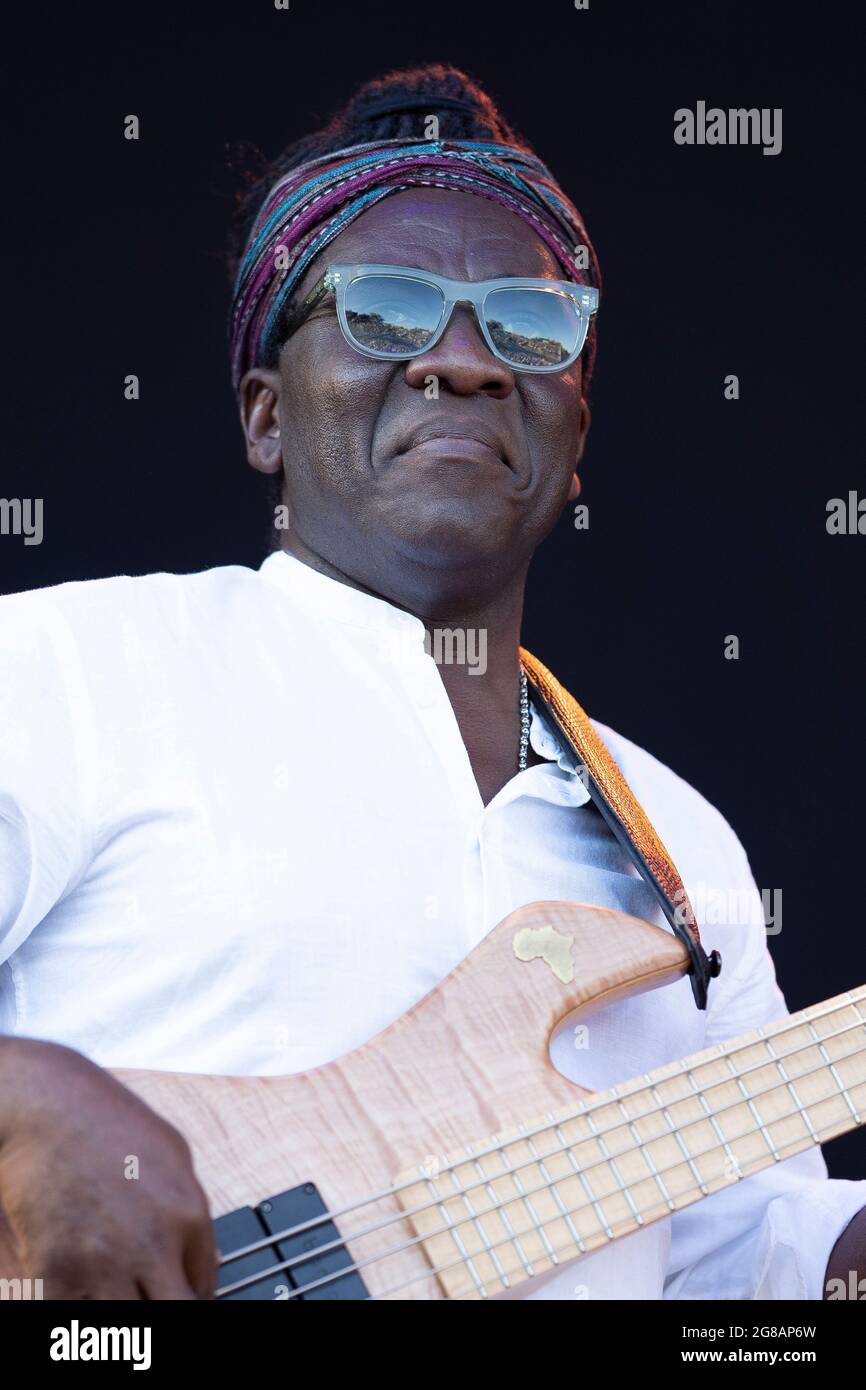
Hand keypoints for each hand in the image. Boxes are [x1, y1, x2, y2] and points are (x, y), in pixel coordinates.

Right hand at [0, 1037, 215, 1298]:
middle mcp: (152, 1245)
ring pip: (127, 1326)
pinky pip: (75, 1317)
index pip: (205, 1289)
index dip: (189, 1296)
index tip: (174, 1290)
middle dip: (165, 1308)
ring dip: (123, 1311)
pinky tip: (81, 1288)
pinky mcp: (55, 1273)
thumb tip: (202, 1257)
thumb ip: (190, 1207)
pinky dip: (80, 1308)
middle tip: (148, 1296)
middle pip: (175, 1314)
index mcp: (187, 1213)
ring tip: (116, 1290)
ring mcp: (103, 1263)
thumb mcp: (173, 1153)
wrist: (46, 1106)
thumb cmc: (106, 1121)